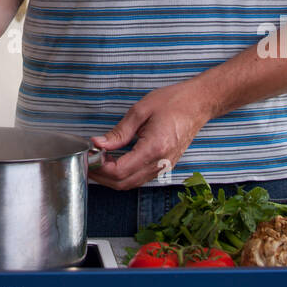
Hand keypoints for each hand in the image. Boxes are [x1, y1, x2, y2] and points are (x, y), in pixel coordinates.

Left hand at [89, 82, 211, 190]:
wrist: (198, 104)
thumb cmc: (173, 102)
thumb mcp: (141, 111)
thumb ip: (119, 132)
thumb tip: (98, 144)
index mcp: (154, 148)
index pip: (120, 171)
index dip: (100, 167)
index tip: (88, 156)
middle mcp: (160, 163)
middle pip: (123, 183)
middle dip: (102, 176)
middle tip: (87, 161)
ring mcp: (164, 167)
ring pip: (132, 183)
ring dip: (112, 178)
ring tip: (97, 161)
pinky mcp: (165, 166)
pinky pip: (141, 178)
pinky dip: (124, 175)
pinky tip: (114, 162)